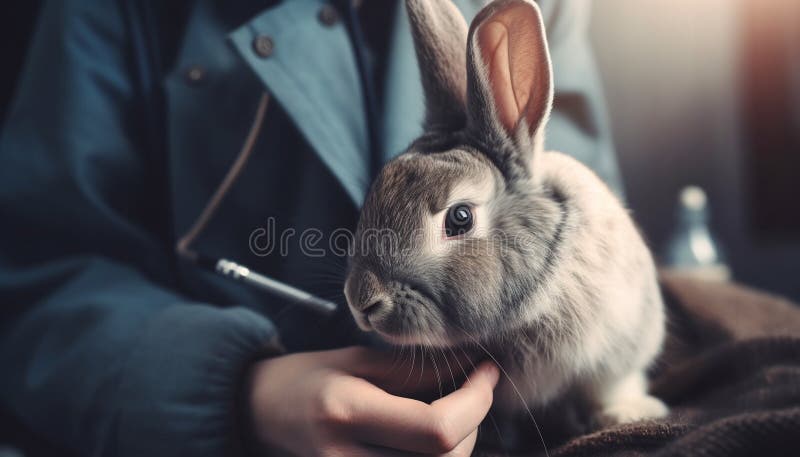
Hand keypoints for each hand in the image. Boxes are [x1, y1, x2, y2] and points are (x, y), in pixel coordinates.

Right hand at [248, 346, 499, 456]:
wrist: (257, 414)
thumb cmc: (305, 379)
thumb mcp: (356, 361)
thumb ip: (414, 373)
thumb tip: (471, 369)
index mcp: (346, 413)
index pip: (436, 429)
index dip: (476, 402)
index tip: (488, 371)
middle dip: (475, 422)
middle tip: (470, 390)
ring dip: (460, 445)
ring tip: (451, 413)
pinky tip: (430, 438)